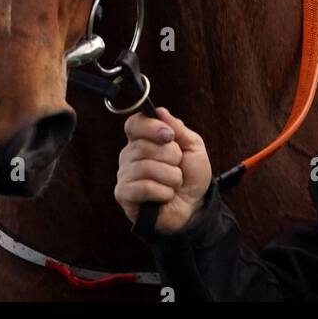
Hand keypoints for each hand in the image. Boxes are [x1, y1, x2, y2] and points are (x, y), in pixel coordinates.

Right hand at [114, 106, 212, 234]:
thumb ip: (178, 128)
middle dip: (170, 157)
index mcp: (143, 139)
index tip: (169, 136)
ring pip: (145, 167)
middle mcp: (129, 154)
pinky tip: (166, 196)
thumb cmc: (191, 175)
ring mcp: (124, 174)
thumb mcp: (193, 146)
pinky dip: (162, 192)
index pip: (134, 124)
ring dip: (170, 177)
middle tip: (178, 166)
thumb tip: (160, 111)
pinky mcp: (123, 194)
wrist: (194, 206)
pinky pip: (142, 187)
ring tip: (174, 183)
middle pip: (143, 146)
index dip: (151, 127)